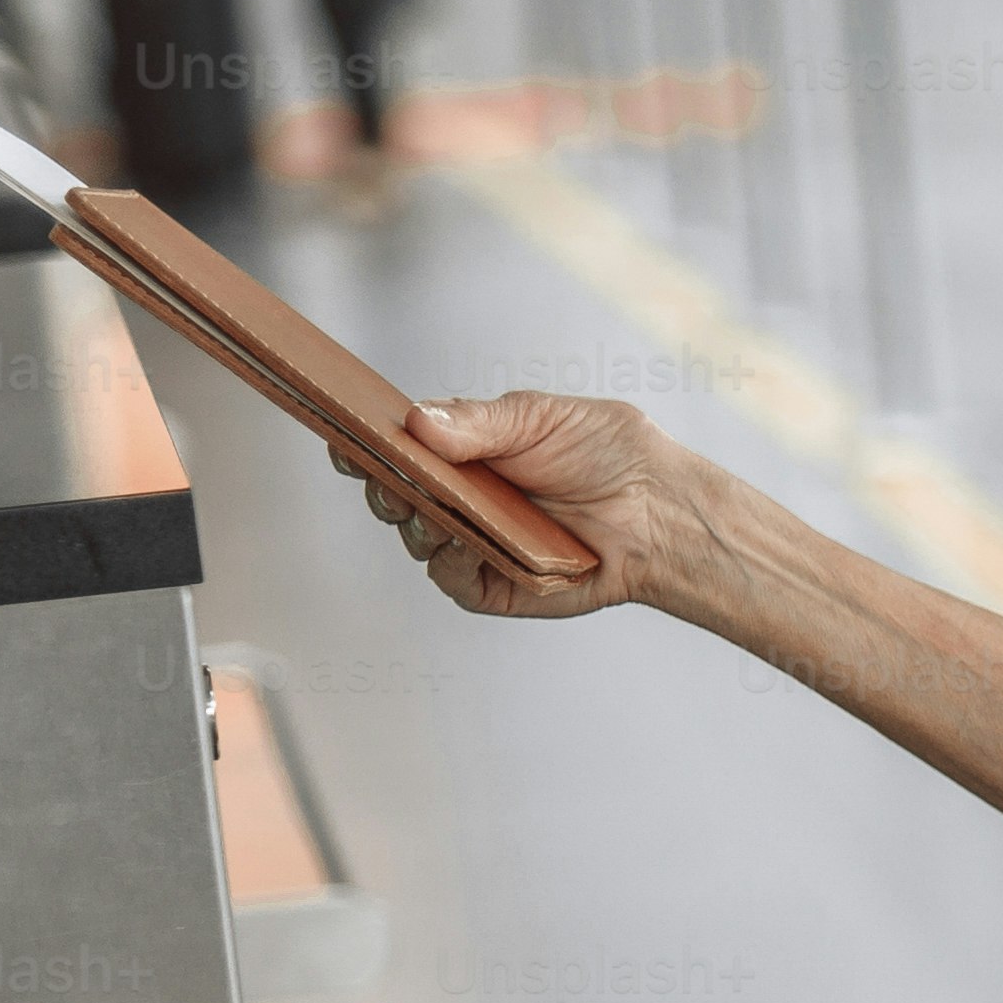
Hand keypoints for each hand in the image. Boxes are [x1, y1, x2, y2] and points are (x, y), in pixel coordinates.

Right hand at [339, 387, 726, 625]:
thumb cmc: (609, 453)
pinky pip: (452, 578)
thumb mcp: (540, 417)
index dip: (364, 443)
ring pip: (416, 537)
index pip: (397, 449)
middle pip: (393, 495)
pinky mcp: (495, 585)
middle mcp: (461, 499)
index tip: (344, 436)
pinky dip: (451, 560)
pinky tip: (462, 542)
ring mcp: (474, 542)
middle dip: (382, 484)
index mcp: (463, 453)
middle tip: (384, 473)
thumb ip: (479, 421)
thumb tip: (417, 421)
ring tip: (429, 505)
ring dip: (416, 522)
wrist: (658, 506)